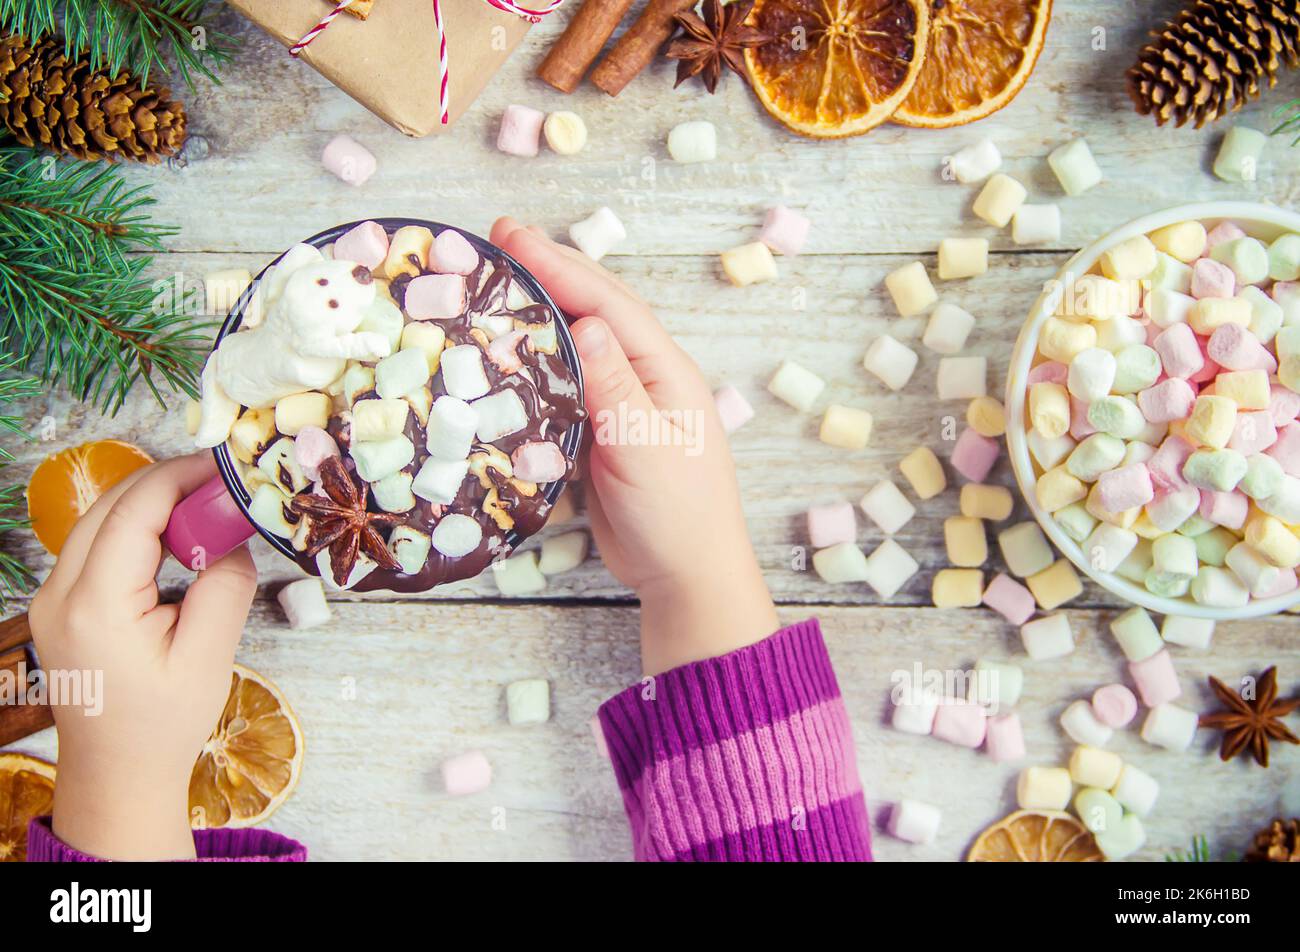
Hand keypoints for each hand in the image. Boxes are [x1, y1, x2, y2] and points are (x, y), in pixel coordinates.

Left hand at [28, 452, 256, 859]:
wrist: (117, 774)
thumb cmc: (163, 724)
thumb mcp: (209, 657)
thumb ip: (224, 586)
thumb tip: (231, 534)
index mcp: (96, 604)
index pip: (135, 510)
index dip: (182, 476)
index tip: (227, 466)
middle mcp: (59, 593)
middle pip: (111, 505)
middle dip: (169, 481)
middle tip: (224, 482)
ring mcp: (51, 598)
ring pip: (100, 520)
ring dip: (153, 503)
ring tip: (207, 505)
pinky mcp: (60, 604)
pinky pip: (96, 545)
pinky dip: (137, 527)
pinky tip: (176, 537)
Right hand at [491, 218, 777, 674]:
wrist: (687, 574)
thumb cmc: (678, 515)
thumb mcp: (645, 448)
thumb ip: (615, 386)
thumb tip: (584, 323)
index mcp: (664, 371)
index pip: (607, 304)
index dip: (559, 266)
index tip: (512, 235)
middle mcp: (645, 377)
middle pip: (594, 310)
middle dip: (550, 271)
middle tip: (498, 237)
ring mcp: (624, 403)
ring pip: (577, 342)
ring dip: (541, 308)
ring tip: (498, 279)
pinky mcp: (604, 433)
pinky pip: (567, 383)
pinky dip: (538, 360)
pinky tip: (510, 351)